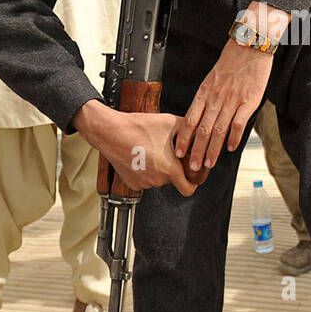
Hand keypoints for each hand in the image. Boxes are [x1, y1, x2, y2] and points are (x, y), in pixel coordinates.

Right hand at [73, 101, 199, 195]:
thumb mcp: (170, 123)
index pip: (189, 189)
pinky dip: (145, 170)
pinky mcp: (132, 183)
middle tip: (165, 151)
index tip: (192, 175)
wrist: (111, 132)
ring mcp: (143, 183)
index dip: (193, 182)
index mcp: (169, 168)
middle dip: (172, 167)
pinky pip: (145, 179)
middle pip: (173, 179)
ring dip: (158, 168)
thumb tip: (199, 132)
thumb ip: (189, 130)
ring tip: (150, 150)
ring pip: (158, 179)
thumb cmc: (138, 127)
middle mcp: (157, 179)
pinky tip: (140, 156)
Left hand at [175, 38, 273, 172]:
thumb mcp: (212, 81)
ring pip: (219, 130)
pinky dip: (234, 138)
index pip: (189, 120)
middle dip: (196, 151)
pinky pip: (239, 123)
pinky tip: (231, 148)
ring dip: (213, 149)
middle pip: (202, 130)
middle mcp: (215, 99)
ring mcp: (232, 101)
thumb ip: (206, 100)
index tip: (179, 153)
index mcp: (204, 94)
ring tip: (208, 163)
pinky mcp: (248, 101)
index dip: (183, 139)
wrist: (248, 48)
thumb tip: (200, 121)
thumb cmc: (231, 64)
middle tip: (192, 167)